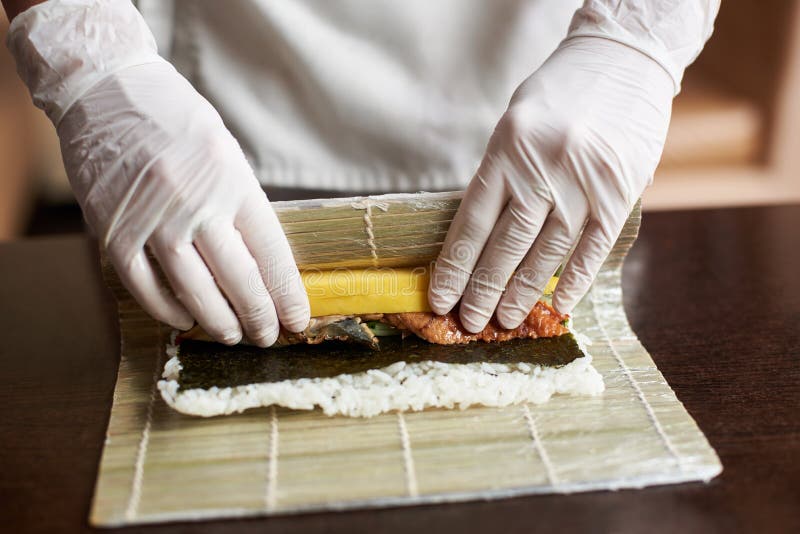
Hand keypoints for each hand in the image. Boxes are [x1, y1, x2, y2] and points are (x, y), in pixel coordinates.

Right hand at [7, 0, 308, 345]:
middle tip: (268, 337)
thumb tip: (259, 262)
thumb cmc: (173, 119)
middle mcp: (194, 201)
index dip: (286, 292)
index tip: (297, 319)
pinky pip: (143, 285)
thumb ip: (239, 202)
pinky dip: (166, 309)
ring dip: (218, 321)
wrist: (104, 88)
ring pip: (193, 289)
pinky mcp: (112, 230)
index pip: (270, 250)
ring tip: (234, 337)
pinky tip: (184, 320)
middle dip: (259, 315)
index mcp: (231, 179)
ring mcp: (151, 218)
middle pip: (237, 277)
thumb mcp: (224, 152)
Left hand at [429, 37, 672, 331]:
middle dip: (484, 289)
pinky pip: (593, 247)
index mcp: (506, 149)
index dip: (455, 266)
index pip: (472, 222)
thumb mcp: (514, 125)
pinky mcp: (619, 192)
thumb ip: (501, 176)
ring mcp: (583, 182)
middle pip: (507, 244)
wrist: (623, 59)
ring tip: (506, 320)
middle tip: (471, 322)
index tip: (442, 298)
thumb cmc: (560, 94)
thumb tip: (482, 237)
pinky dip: (575, 279)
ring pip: (547, 252)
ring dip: (524, 291)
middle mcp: (542, 168)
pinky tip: (559, 304)